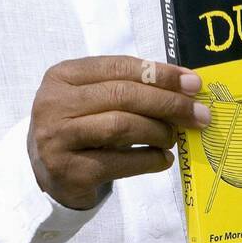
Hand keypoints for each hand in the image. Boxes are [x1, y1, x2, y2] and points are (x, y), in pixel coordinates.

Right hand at [28, 55, 208, 208]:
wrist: (44, 175)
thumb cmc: (79, 128)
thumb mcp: (92, 99)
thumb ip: (128, 87)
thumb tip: (185, 86)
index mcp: (61, 76)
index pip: (118, 67)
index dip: (160, 74)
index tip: (193, 83)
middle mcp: (54, 104)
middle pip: (122, 95)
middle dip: (167, 102)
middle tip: (197, 113)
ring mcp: (58, 140)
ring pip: (121, 126)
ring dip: (158, 131)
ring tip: (174, 136)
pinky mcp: (70, 172)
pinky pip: (120, 162)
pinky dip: (149, 159)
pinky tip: (163, 159)